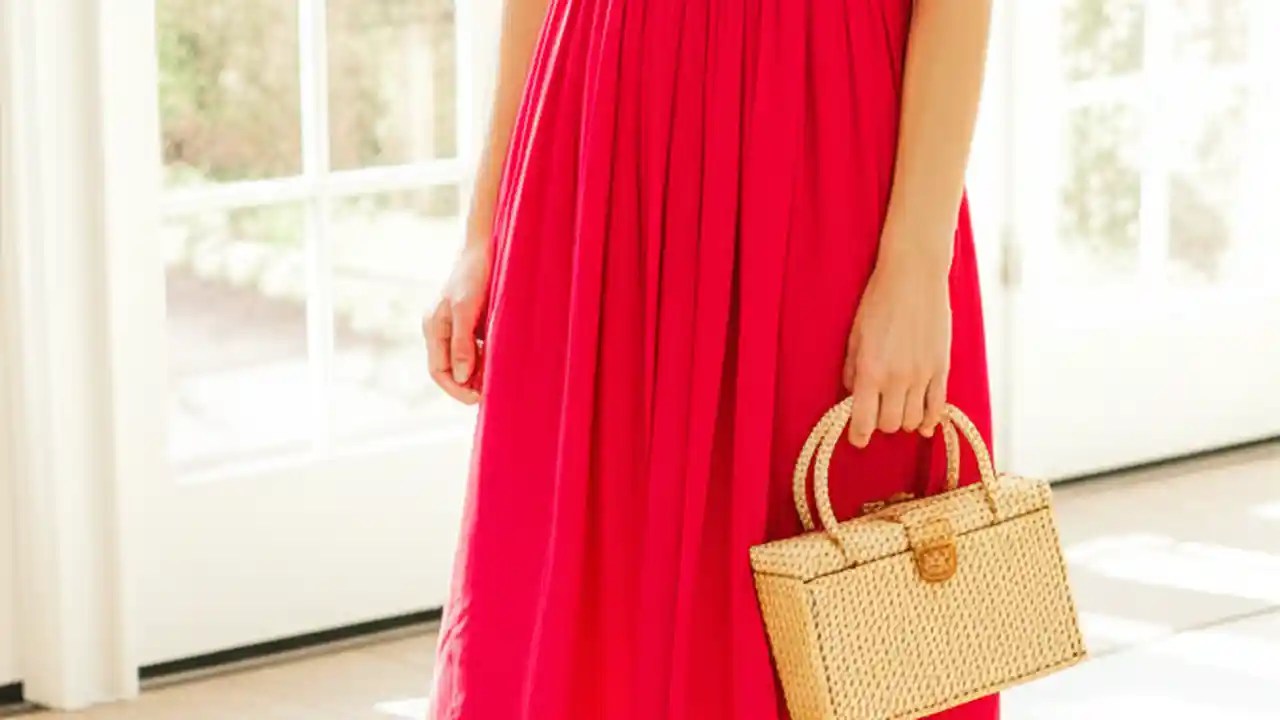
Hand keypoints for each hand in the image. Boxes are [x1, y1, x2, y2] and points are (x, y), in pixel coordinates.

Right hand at [423, 241, 490, 404]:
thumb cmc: (473, 275)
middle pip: (450, 369)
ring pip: (463, 360)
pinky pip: (474, 348)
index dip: (456, 389)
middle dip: (467, 384)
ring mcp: (454, 325)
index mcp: (433, 328)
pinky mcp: (469, 321)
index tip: (478, 399)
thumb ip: (462, 343)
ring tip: (497, 380)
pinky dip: (485, 358)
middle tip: (491, 393)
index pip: (438, 371)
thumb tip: (460, 377)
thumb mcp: (466, 309)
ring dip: (478, 373)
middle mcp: (440, 330)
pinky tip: (501, 361)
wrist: (482, 247)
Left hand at [842, 249, 950, 446]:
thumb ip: (853, 370)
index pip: (863, 421)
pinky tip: (923, 424)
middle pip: (889, 425)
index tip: (857, 439)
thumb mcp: (855, 336)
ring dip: (903, 421)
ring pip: (912, 420)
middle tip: (876, 413)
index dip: (858, 436)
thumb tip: (854, 395)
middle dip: (880, 424)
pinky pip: (938, 406)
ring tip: (897, 410)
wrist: (914, 276)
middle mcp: (898, 379)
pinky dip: (930, 420)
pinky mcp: (942, 368)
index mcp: (871, 371)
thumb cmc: (879, 301)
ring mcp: (923, 375)